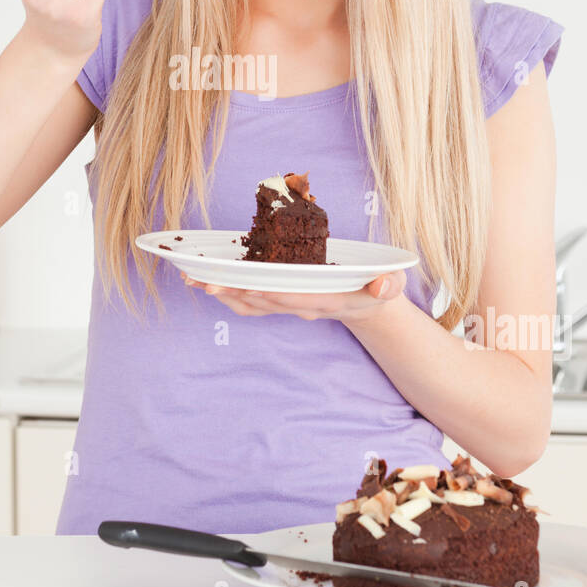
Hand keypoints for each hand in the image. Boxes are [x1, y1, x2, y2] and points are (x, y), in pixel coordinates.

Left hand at [178, 268, 407, 320]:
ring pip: (250, 303)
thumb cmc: (377, 287)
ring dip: (222, 293)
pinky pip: (249, 301)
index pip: (297, 299)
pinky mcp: (279, 300)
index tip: (252, 287)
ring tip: (194, 280)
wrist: (367, 304)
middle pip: (263, 302)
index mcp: (326, 300)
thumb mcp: (391, 283)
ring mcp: (288, 305)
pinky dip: (227, 292)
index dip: (274, 295)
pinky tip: (207, 282)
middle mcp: (302, 306)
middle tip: (204, 282)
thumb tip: (382, 286)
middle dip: (234, 292)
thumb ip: (389, 285)